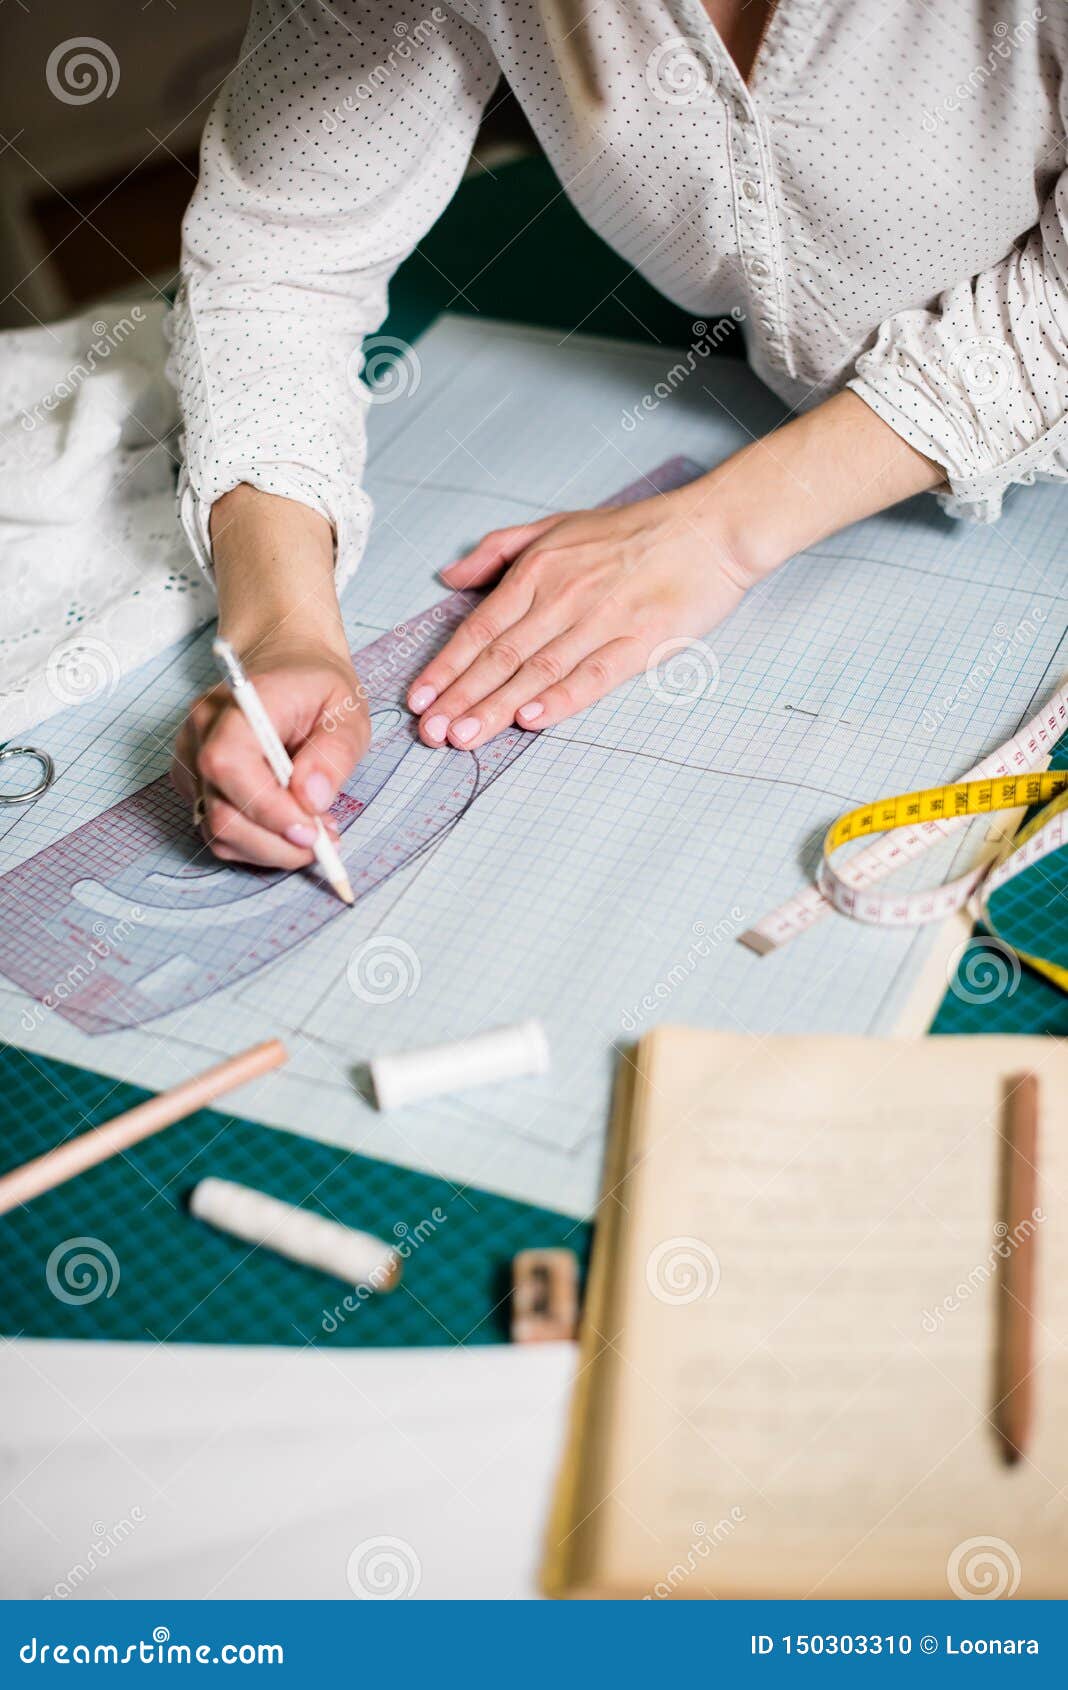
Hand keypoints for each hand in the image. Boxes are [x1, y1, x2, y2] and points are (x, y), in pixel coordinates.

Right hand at [171, 639, 368, 867]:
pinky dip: (255, 841)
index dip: (267, 809)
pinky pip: (216, 828)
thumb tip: (311, 799)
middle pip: (220, 812)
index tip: (311, 832)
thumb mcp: (348, 711)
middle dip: (276, 843)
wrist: (286, 664)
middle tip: (324, 843)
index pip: (228, 765)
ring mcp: (191, 756)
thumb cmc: (317, 687)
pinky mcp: (192, 780)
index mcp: (241, 702)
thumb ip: (334, 753)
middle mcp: (203, 729)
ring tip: (313, 832)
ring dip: (269, 847)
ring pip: (216, 830)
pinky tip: (287, 824)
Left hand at [405, 485, 754, 748]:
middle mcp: (564, 595)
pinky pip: (594, 676)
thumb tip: (449, 577)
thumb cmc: (634, 531)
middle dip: (460, 698)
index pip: (480, 627)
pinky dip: (561, 699)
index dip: (447, 666)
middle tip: (429, 733)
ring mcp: (603, 621)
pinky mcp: (641, 642)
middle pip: (501, 656)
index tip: (419, 698)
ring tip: (463, 737)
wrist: (709, 530)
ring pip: (538, 671)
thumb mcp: (557, 525)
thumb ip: (499, 551)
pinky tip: (531, 720)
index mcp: (539, 570)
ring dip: (496, 707)